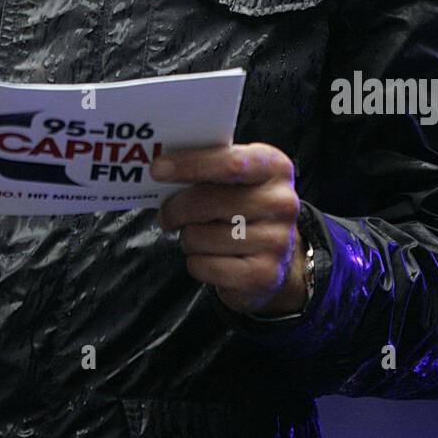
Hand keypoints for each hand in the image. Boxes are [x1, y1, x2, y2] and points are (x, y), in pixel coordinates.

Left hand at [152, 142, 306, 315]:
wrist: (276, 256)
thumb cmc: (244, 207)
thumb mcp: (238, 178)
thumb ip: (209, 167)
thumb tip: (162, 168)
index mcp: (274, 167)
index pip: (229, 163)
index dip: (189, 164)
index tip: (157, 169)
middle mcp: (281, 203)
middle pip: (208, 201)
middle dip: (175, 208)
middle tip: (166, 214)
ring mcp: (276, 241)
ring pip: (200, 237)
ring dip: (188, 238)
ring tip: (198, 236)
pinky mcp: (264, 275)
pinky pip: (205, 266)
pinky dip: (196, 262)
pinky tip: (208, 257)